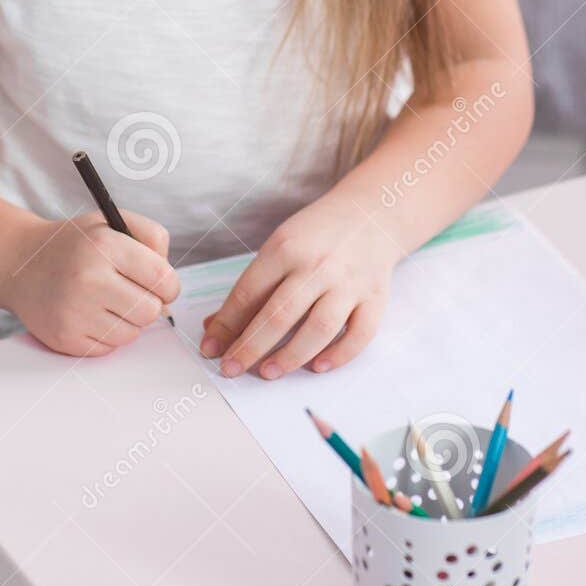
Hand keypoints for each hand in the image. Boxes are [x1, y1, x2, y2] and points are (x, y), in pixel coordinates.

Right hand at [0, 208, 179, 356]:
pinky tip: (90, 315)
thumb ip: (153, 239)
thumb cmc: (76, 244)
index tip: (160, 284)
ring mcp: (74, 311)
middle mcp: (88, 278)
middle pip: (151, 311)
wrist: (21, 263)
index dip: (169, 284)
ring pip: (132, 333)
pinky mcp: (65, 337)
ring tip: (107, 301)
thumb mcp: (114, 222)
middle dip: (149, 303)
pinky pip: (109, 348)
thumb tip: (169, 289)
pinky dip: (106, 334)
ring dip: (127, 320)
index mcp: (105, 245)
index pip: (163, 278)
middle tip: (132, 293)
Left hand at [199, 195, 392, 377]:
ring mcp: (349, 283)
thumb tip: (215, 326)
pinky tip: (317, 367)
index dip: (226, 325)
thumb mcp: (279, 246)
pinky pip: (359, 333)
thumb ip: (252, 287)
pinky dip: (339, 354)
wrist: (372, 213)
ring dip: (291, 356)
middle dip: (251, 347)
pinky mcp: (375, 298)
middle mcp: (318, 266)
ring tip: (268, 372)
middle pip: (279, 315)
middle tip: (231, 369)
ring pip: (319, 328)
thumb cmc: (317, 234)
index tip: (210, 349)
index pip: (249, 293)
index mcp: (286, 248)